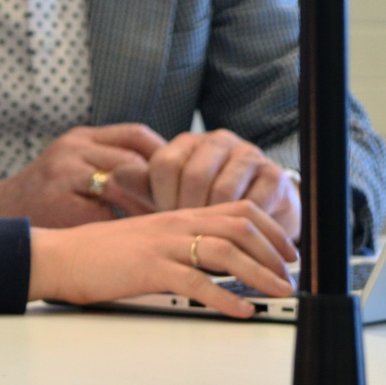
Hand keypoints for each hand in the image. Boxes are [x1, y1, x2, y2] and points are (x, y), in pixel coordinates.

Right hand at [0, 124, 165, 225]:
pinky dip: (122, 225)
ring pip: (122, 184)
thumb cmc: (46, 196)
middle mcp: (73, 149)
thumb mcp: (73, 165)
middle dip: (159, 187)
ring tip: (162, 225)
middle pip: (133, 159)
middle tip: (180, 209)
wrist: (1, 216)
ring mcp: (64, 173)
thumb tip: (163, 176)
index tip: (181, 180)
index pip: (136, 135)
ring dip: (145, 206)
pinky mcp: (60, 202)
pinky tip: (133, 238)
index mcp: (81, 138)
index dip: (164, 156)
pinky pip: (104, 213)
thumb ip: (108, 162)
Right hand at [28, 200, 298, 318]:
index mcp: (174, 215)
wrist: (58, 255)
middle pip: (239, 226)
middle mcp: (173, 224)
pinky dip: (226, 298)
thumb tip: (210, 261)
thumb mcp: (143, 238)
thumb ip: (176, 242)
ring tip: (279, 292)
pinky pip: (197, 283)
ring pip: (226, 251)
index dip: (270, 228)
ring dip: (260, 274)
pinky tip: (241, 310)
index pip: (236, 209)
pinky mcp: (149, 268)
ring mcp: (162, 244)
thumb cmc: (95, 252)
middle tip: (291, 274)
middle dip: (274, 251)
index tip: (287, 250)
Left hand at [147, 130, 300, 239]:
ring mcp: (248, 156)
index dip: (161, 195)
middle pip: (194, 175)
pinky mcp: (274, 175)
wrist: (258, 211)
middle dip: (188, 211)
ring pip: (225, 189)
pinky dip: (244, 225)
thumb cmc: (205, 202)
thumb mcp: (170, 193)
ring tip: (211, 241)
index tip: (164, 219)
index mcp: (187, 144)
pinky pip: (256, 200)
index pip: (165, 163)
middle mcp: (218, 143)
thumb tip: (111, 175)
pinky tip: (238, 241)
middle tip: (188, 235)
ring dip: (215, 221)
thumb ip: (142, 185)